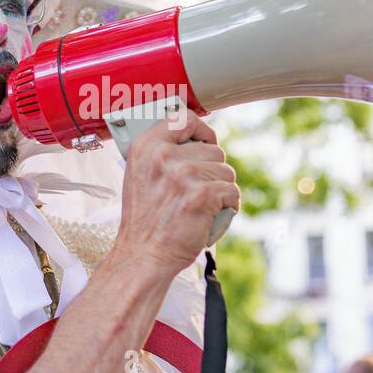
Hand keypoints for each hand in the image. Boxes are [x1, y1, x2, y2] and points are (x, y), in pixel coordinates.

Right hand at [113, 110, 238, 277]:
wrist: (143, 255)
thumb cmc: (145, 219)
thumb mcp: (140, 175)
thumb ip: (161, 152)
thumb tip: (194, 138)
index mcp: (146, 147)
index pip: (184, 118)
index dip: (202, 130)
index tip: (205, 142)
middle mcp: (163, 156)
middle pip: (214, 149)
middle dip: (212, 171)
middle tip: (195, 191)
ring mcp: (183, 175)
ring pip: (226, 171)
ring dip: (221, 190)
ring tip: (201, 206)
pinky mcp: (202, 196)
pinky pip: (232, 192)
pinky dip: (228, 206)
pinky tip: (211, 215)